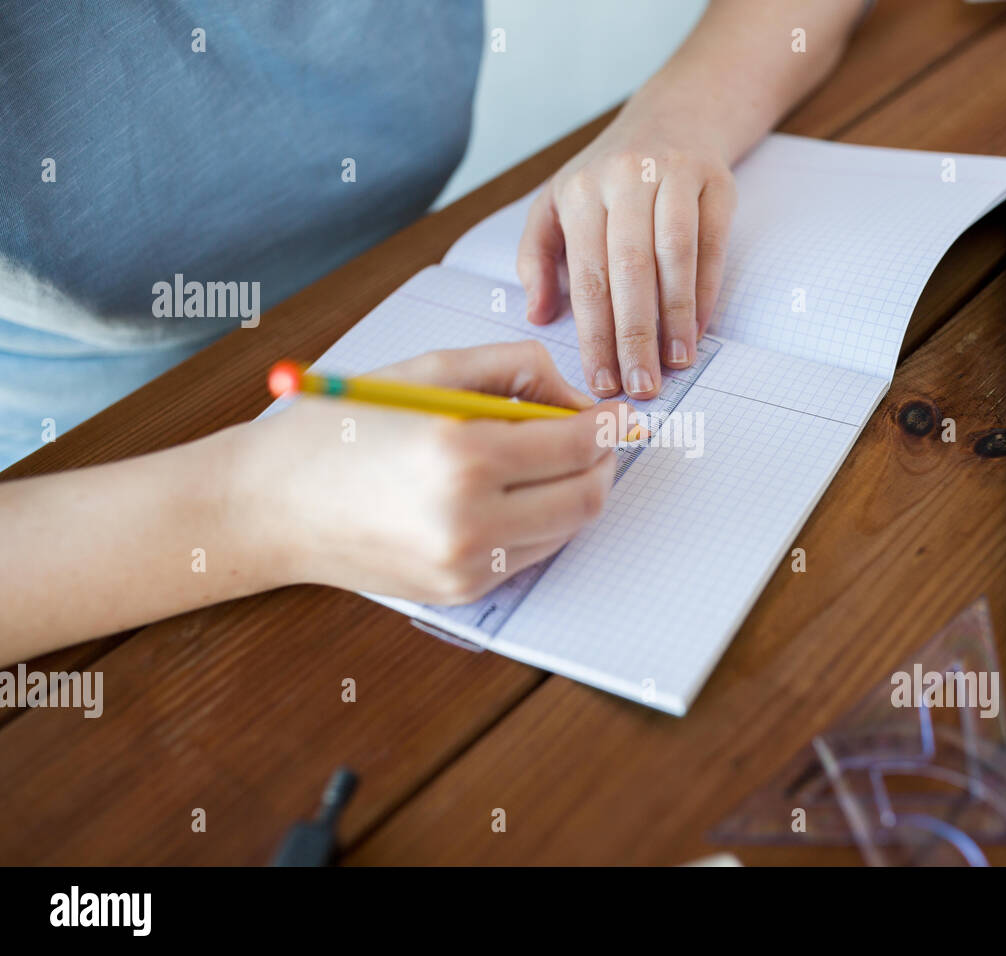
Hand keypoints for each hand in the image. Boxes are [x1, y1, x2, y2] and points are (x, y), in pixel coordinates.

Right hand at [245, 341, 622, 605]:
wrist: (270, 506)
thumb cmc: (344, 427)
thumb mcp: (429, 372)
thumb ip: (516, 370)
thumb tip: (580, 398)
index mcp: (461, 456)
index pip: (576, 445)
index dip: (609, 426)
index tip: (619, 413)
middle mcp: (469, 521)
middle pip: (586, 497)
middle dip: (604, 462)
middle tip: (597, 437)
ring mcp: (466, 567)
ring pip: (566, 531)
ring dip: (577, 492)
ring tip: (553, 460)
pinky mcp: (460, 593)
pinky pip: (531, 557)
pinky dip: (542, 522)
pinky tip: (516, 493)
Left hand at [517, 112, 736, 399]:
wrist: (675, 116)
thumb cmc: (608, 176)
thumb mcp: (557, 203)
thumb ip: (536, 257)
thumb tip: (536, 313)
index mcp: (581, 191)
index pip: (587, 275)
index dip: (595, 334)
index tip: (600, 381)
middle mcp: (626, 178)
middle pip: (631, 270)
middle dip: (635, 336)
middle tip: (640, 386)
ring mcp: (675, 176)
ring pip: (676, 257)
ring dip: (676, 318)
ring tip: (675, 363)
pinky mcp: (716, 182)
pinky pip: (712, 246)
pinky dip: (706, 292)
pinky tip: (698, 330)